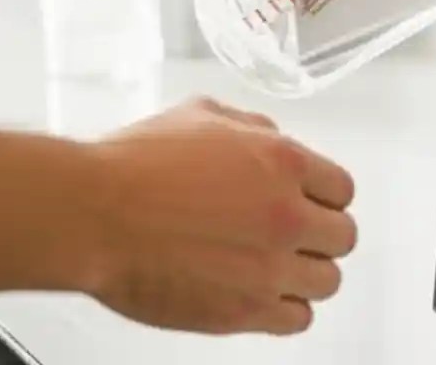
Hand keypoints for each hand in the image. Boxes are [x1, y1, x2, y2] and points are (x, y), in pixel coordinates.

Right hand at [86, 97, 355, 334]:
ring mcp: (269, 267)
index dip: (325, 196)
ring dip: (307, 274)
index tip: (311, 203)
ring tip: (277, 268)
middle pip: (343, 237)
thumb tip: (272, 139)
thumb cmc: (133, 165)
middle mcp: (287, 215)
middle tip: (295, 237)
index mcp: (283, 162)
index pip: (343, 189)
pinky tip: (264, 296)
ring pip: (328, 282)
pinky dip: (286, 310)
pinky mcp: (244, 311)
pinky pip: (297, 319)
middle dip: (321, 235)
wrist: (92, 215)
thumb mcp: (200, 116)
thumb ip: (252, 128)